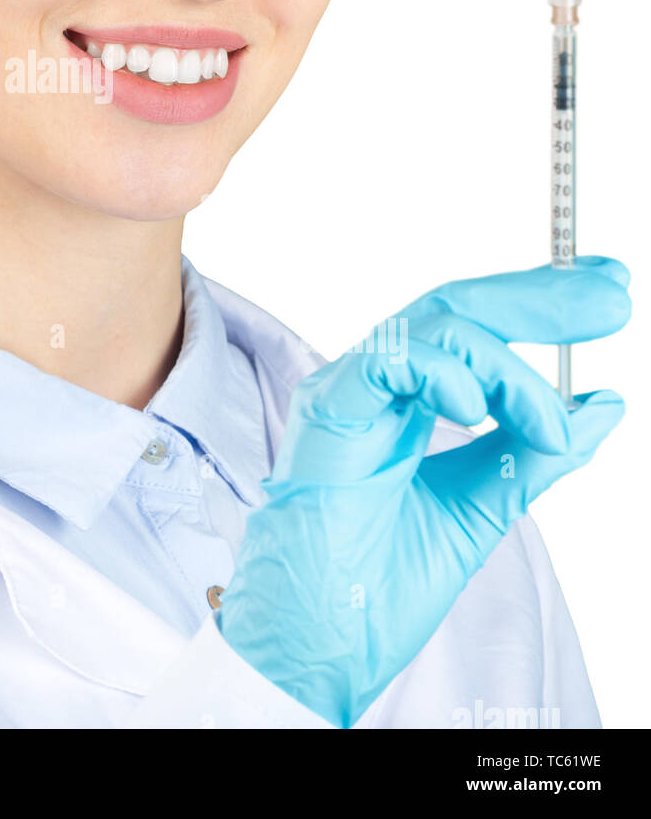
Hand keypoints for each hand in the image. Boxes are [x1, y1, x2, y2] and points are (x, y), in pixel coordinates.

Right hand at [217, 256, 630, 727]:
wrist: (323, 641)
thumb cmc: (376, 584)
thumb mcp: (483, 506)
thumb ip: (536, 453)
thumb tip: (601, 403)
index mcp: (409, 403)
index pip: (477, 330)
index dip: (541, 304)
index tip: (609, 293)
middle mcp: (379, 386)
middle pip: (460, 309)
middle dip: (541, 298)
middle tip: (611, 296)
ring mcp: (351, 392)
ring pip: (436, 328)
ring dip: (511, 370)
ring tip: (549, 426)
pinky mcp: (329, 411)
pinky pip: (388, 361)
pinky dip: (444, 374)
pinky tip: (480, 409)